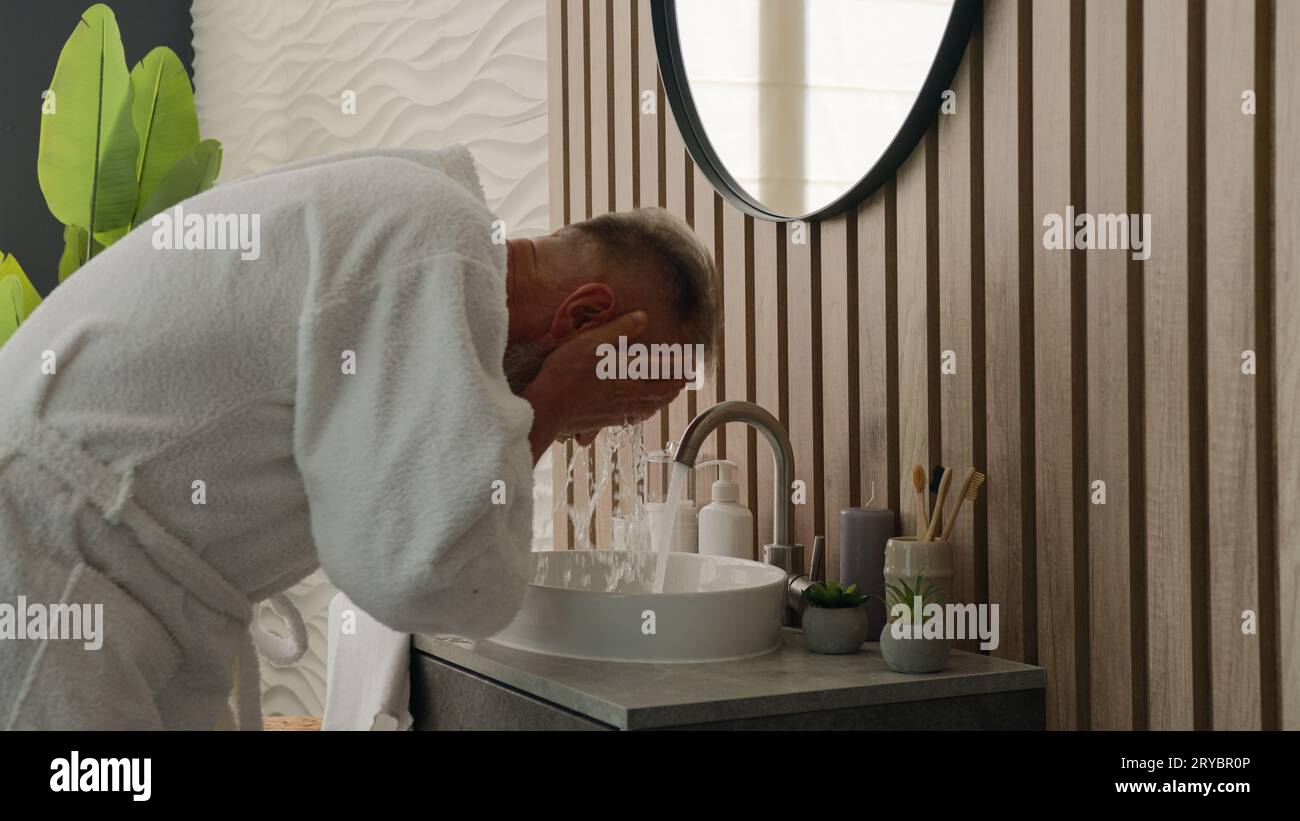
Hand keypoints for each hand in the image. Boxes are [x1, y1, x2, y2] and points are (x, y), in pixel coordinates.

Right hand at [522, 311, 686, 459]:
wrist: (545, 409)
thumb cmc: (565, 373)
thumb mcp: (591, 342)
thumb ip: (619, 330)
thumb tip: (642, 317)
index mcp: (629, 373)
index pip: (665, 369)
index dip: (681, 364)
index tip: (692, 360)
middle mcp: (629, 394)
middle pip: (663, 391)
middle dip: (678, 383)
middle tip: (687, 376)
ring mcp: (618, 410)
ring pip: (652, 406)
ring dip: (665, 398)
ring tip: (671, 393)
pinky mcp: (606, 421)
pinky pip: (635, 417)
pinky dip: (646, 411)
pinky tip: (642, 411)